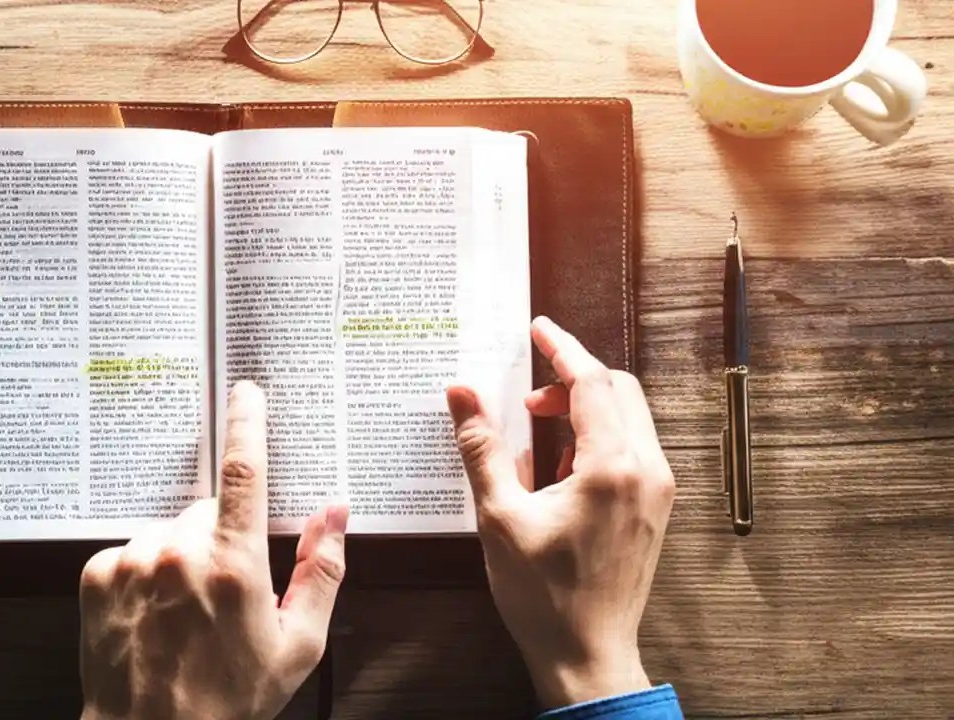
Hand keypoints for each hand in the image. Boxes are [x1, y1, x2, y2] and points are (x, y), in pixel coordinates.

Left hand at [79, 381, 349, 719]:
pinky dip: (144, 571)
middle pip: (208, 512)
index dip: (248, 423)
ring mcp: (132, 561)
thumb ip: (322, 571)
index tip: (246, 392)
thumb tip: (334, 515)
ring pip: (168, 532)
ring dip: (179, 557)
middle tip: (224, 594)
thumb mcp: (297, 646)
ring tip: (184, 615)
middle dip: (221, 539)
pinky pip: (131, 550)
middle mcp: (178, 553)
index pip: (244, 472)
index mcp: (233, 565)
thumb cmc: (227, 701)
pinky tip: (153, 614)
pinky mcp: (96, 574)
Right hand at [446, 316, 674, 709]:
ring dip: (584, 412)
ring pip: (628, 417)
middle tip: (525, 402)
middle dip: (570, 381)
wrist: (588, 656)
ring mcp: (658, 490)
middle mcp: (648, 471)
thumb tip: (461, 395)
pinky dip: (597, 440)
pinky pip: (631, 449)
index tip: (538, 327)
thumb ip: (481, 448)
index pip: (592, 382)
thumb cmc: (545, 597)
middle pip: (618, 390)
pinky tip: (559, 473)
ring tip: (537, 445)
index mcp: (613, 467)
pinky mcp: (655, 507)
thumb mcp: (501, 517)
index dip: (562, 348)